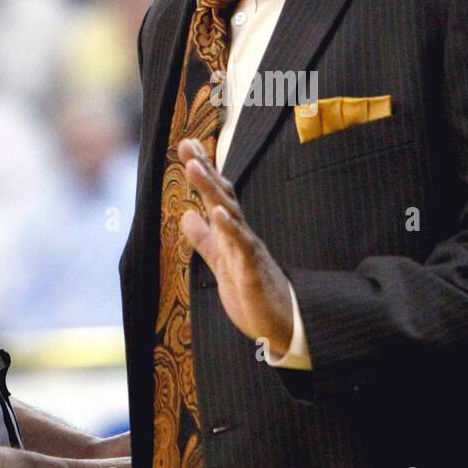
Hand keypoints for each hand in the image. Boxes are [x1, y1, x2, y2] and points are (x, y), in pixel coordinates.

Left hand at [178, 138, 292, 354]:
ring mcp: (248, 250)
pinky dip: (230, 228)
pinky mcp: (253, 270)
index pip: (216, 194)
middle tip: (187, 144)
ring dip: (212, 189)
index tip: (187, 144)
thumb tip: (186, 215)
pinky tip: (218, 213)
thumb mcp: (220, 261)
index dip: (203, 170)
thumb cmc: (253, 291)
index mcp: (232, 233)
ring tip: (195, 167)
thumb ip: (204, 238)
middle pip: (222, 195)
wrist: (281, 323)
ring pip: (229, 213)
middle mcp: (241, 234)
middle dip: (204, 169)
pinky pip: (242, 246)